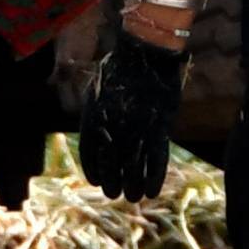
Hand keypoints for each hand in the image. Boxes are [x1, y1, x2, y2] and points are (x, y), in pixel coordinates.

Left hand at [80, 18, 183, 202]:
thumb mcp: (98, 87)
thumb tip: (95, 128)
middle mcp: (112, 129)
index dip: (94, 172)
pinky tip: (153, 191)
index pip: (89, 156)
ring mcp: (135, 130)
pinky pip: (156, 161)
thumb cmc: (120, 66)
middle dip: (113, 184)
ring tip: (134, 196)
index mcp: (93, 119)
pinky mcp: (158, 128)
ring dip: (133, 187)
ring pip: (133, 170)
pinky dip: (154, 178)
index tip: (98, 181)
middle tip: (117, 193)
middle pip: (110, 168)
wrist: (144, 52)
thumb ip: (95, 110)